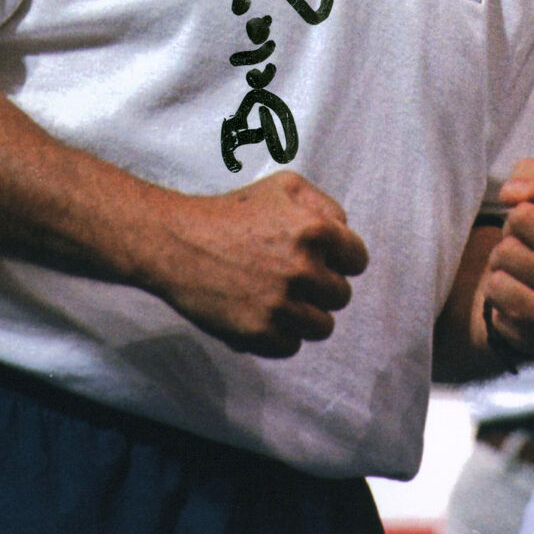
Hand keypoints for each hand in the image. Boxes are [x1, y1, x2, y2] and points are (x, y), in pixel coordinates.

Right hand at [141, 171, 368, 357]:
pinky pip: (291, 346)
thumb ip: (326, 205)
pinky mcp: (257, 331)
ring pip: (322, 327)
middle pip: (341, 296)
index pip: (358, 261)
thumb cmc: (232, 211)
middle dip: (320, 288)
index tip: (322, 262)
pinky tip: (262, 315)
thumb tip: (346, 234)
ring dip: (305, 316)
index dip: (340, 261)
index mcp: (316, 230)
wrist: (176, 243)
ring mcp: (280, 302)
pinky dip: (279, 336)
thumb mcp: (285, 187)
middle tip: (292, 279)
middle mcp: (302, 267)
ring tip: (280, 300)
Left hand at [481, 158, 533, 360]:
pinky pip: (498, 286)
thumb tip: (512, 194)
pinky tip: (514, 297)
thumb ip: (533, 175)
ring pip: (506, 251)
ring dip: (502, 261)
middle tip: (527, 249)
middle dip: (513, 230)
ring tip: (520, 273)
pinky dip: (496, 289)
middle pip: (526, 217)